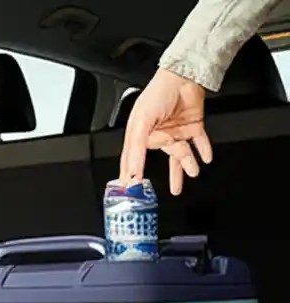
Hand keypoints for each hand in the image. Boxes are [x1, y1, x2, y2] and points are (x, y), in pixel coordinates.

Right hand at [119, 68, 213, 194]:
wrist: (182, 77)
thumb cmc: (157, 94)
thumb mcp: (141, 123)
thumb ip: (138, 150)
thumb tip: (133, 172)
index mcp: (142, 134)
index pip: (135, 159)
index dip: (132, 174)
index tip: (132, 189)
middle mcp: (159, 134)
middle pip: (164, 157)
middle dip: (168, 173)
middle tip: (170, 190)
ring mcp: (177, 130)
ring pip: (183, 153)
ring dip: (187, 165)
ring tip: (192, 174)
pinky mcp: (193, 125)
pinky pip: (199, 141)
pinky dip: (203, 149)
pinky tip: (205, 158)